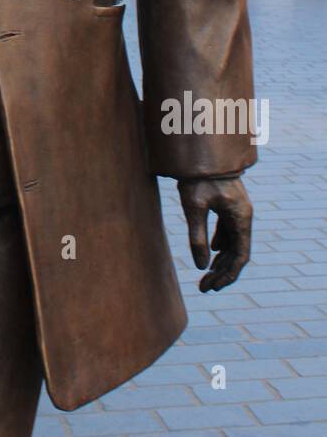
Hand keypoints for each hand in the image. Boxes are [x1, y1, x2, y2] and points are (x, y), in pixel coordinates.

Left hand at [178, 176, 252, 292]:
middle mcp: (243, 215)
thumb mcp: (193, 206)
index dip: (228, 274)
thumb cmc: (196, 176)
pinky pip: (228, 231)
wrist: (199, 148)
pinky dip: (219, 245)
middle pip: (236, 252)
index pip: (240, 255)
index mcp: (241, 217)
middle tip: (204, 288)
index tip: (212, 287)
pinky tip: (210, 253)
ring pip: (232, 242)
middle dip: (222, 272)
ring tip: (205, 276)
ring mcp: (237, 209)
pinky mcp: (228, 204)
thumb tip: (201, 266)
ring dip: (220, 261)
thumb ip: (197, 236)